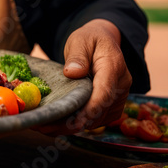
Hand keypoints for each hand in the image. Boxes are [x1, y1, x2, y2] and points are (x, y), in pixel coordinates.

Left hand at [35, 19, 131, 135]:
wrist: (103, 41)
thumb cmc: (90, 39)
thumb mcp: (80, 40)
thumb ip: (77, 55)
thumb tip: (72, 72)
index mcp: (114, 67)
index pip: (105, 92)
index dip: (90, 108)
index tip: (74, 120)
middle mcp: (121, 85)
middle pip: (100, 110)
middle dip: (75, 122)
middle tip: (47, 127)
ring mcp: (118, 97)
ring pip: (99, 119)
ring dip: (75, 126)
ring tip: (47, 127)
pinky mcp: (111, 105)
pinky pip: (97, 119)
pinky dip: (79, 123)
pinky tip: (59, 124)